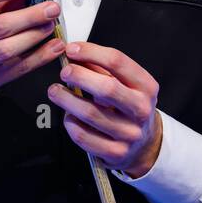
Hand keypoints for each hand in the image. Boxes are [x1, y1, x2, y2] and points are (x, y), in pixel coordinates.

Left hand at [47, 42, 162, 177]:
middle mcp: (141, 110)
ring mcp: (129, 134)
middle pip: (106, 88)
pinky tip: (68, 115)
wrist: (144, 145)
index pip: (117, 62)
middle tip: (64, 72)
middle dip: (79, 76)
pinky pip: (83, 136)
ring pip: (90, 113)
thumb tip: (74, 54)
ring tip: (55, 91)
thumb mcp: (124, 85)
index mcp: (146, 87)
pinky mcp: (116, 153)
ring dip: (66, 99)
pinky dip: (70, 123)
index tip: (72, 49)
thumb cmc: (128, 107)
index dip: (91, 52)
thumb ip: (101, 68)